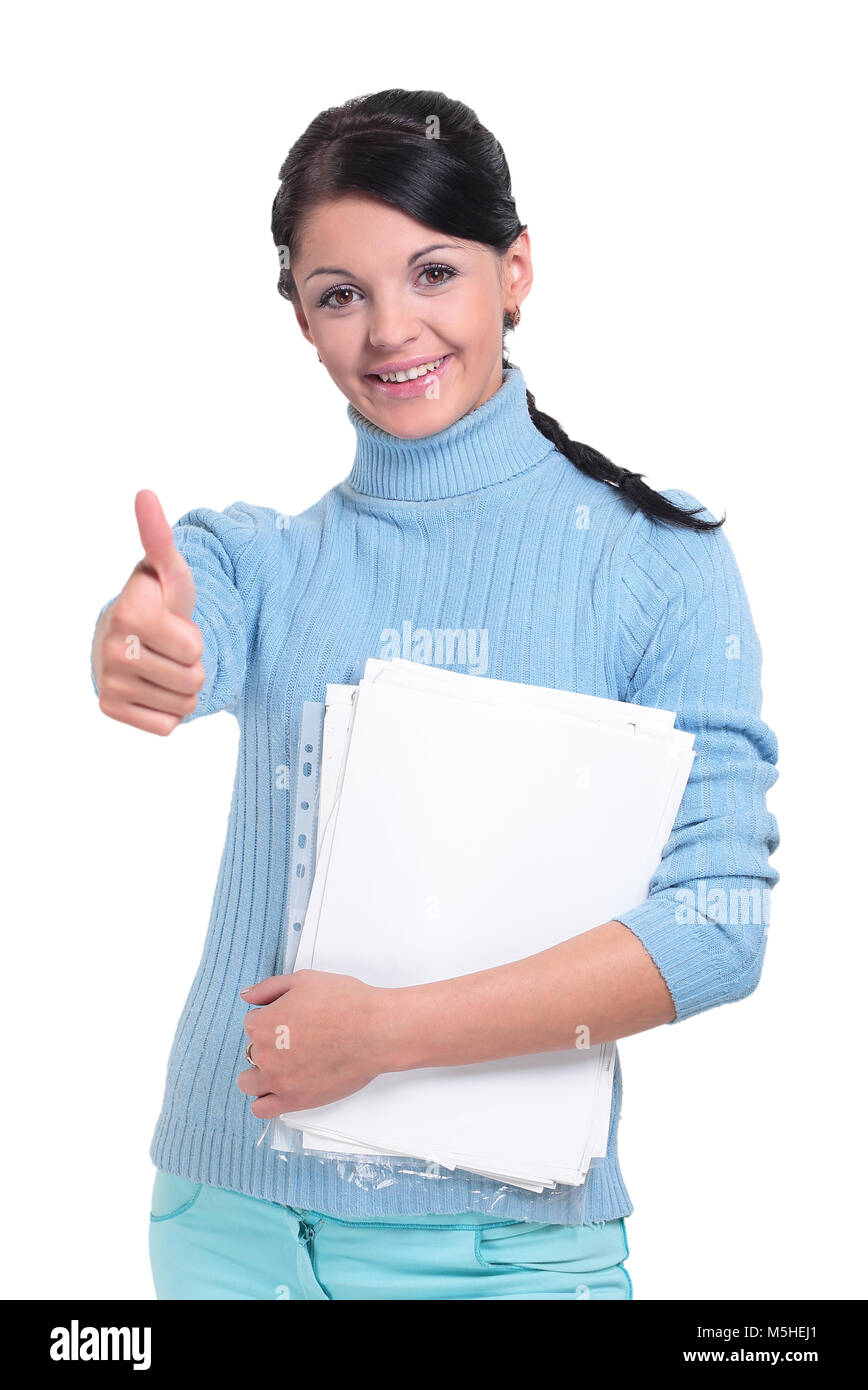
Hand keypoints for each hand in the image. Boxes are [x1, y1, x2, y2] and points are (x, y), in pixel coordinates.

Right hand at [92, 489, 205, 734]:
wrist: (128, 636)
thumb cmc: (158, 601)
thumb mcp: (169, 571)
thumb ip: (160, 537)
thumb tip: (146, 494)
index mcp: (129, 613)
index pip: (194, 648)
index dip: (194, 638)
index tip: (174, 624)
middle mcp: (111, 649)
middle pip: (192, 680)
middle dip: (192, 665)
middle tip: (171, 648)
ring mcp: (109, 681)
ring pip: (183, 704)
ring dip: (183, 687)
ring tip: (165, 664)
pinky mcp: (111, 709)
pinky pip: (167, 725)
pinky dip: (169, 710)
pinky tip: (155, 686)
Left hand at [238, 970, 396, 1117]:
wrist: (375, 1030)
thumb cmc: (345, 1003)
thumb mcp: (303, 980)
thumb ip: (268, 988)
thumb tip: (247, 995)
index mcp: (263, 1024)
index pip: (251, 1023)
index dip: (271, 1018)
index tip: (289, 1020)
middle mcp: (265, 1055)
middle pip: (252, 1051)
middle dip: (270, 1044)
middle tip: (296, 1039)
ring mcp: (279, 1081)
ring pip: (249, 1083)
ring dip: (261, 1073)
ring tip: (285, 1065)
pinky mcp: (295, 1100)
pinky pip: (262, 1108)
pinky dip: (266, 1099)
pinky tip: (283, 1087)